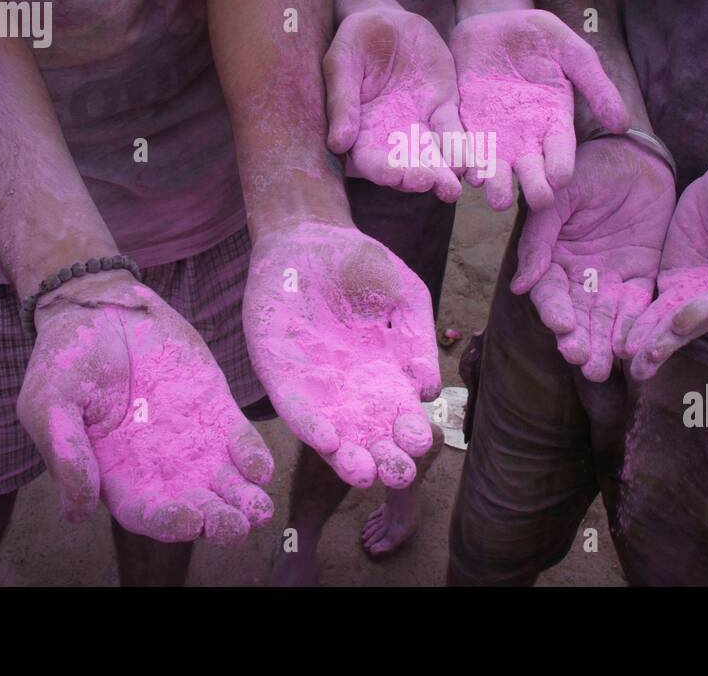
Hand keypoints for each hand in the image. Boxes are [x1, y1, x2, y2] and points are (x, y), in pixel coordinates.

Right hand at [17, 272, 274, 544]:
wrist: (100, 307)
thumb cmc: (65, 360)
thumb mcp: (48, 405)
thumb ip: (66, 456)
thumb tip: (77, 513)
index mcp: (118, 475)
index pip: (148, 514)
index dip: (168, 524)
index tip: (188, 521)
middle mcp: (161, 466)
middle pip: (196, 508)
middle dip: (218, 523)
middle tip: (234, 525)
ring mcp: (192, 439)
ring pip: (226, 483)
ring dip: (245, 501)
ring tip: (258, 509)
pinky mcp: (215, 408)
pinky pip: (240, 440)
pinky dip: (253, 457)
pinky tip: (259, 467)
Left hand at [243, 223, 442, 488]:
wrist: (310, 234)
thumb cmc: (363, 264)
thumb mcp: (405, 296)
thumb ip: (418, 339)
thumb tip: (428, 388)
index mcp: (386, 377)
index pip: (400, 419)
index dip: (410, 434)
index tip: (420, 440)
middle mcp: (351, 390)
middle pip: (369, 438)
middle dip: (383, 459)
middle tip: (396, 472)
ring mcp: (314, 385)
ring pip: (332, 435)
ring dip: (346, 458)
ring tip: (362, 473)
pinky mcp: (279, 373)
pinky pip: (294, 407)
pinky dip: (309, 426)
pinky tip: (327, 440)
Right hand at [324, 8, 463, 201]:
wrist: (386, 19)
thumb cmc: (353, 42)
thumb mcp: (342, 65)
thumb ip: (342, 102)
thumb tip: (337, 145)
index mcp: (362, 131)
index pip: (372, 160)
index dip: (384, 170)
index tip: (395, 176)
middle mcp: (393, 135)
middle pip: (406, 165)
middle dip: (420, 178)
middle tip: (434, 186)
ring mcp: (421, 124)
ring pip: (435, 155)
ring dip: (445, 173)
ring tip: (455, 188)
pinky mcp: (444, 107)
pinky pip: (455, 130)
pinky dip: (463, 147)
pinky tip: (473, 163)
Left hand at [450, 9, 627, 210]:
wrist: (494, 21)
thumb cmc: (541, 38)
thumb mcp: (574, 54)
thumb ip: (596, 86)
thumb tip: (623, 124)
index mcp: (555, 122)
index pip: (561, 151)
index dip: (561, 165)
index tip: (561, 178)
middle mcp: (525, 135)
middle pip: (530, 168)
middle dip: (533, 185)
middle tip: (537, 201)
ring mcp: (493, 132)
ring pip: (494, 165)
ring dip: (494, 181)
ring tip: (495, 195)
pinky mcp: (464, 123)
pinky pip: (463, 145)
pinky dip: (463, 158)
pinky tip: (465, 170)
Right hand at [510, 137, 674, 380]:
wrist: (635, 154)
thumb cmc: (588, 168)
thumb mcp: (559, 196)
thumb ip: (539, 239)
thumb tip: (520, 288)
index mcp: (551, 257)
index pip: (549, 293)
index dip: (554, 311)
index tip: (562, 327)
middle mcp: (577, 275)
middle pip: (576, 316)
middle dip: (579, 340)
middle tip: (583, 361)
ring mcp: (609, 278)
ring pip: (604, 320)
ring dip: (603, 345)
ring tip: (602, 369)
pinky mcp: (640, 276)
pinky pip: (638, 307)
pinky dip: (636, 328)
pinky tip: (634, 348)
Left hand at [625, 160, 707, 378]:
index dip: (702, 312)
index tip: (679, 324)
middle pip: (697, 322)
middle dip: (670, 342)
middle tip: (645, 360)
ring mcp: (700, 296)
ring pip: (674, 322)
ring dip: (653, 343)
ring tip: (632, 365)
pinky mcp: (675, 286)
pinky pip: (657, 307)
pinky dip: (641, 325)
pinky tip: (623, 345)